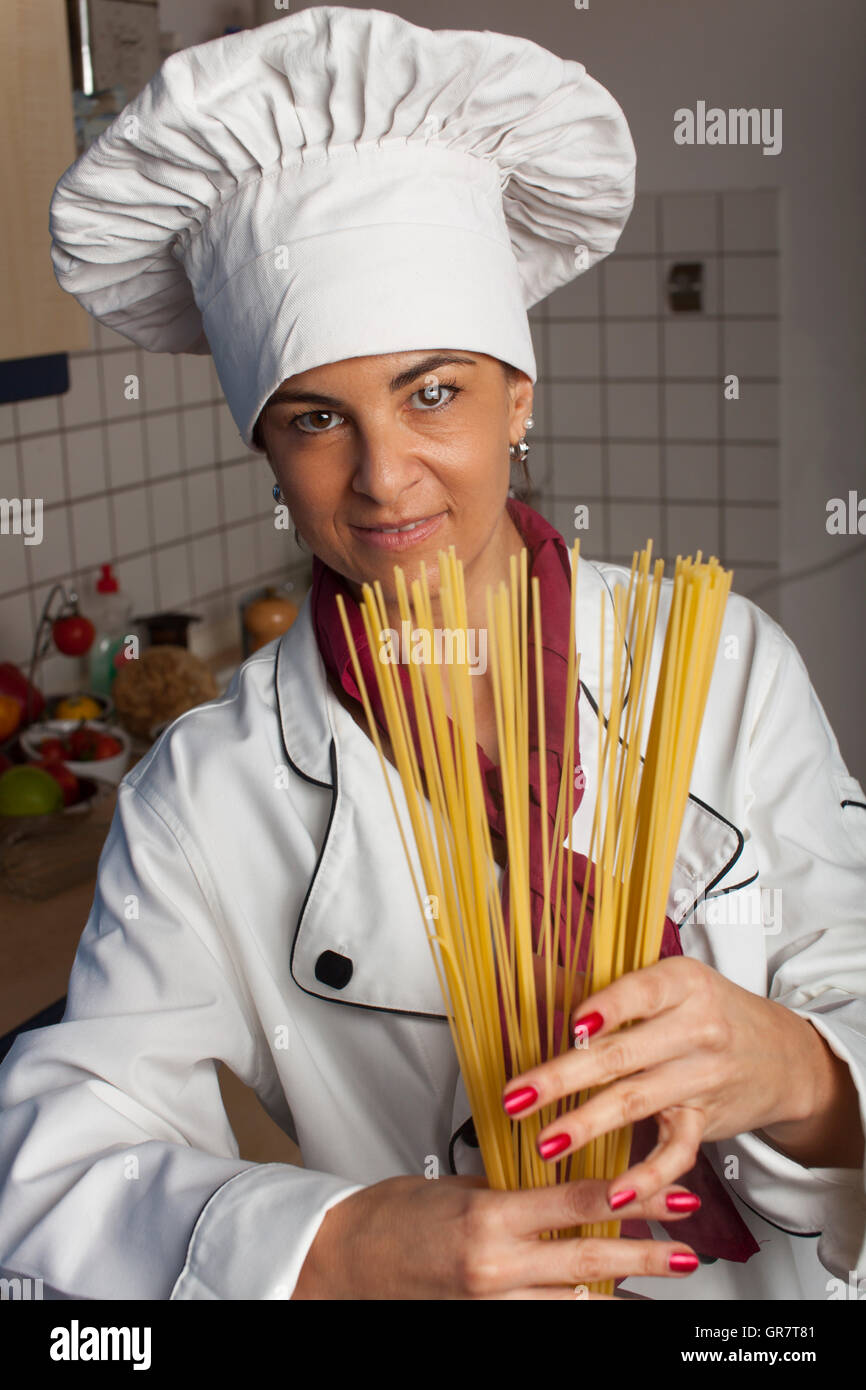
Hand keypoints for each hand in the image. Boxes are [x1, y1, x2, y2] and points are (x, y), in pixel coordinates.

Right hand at [291, 1173, 703, 1298]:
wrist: (339, 1261)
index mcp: (487, 1219)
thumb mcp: (452, 1188)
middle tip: (686, 1251)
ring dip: (620, 1287)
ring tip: (659, 1275)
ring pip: (573, 1299)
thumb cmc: (385, 1218)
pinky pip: (543, 1315)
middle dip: (644, 1255)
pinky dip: (575, 1306)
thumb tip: (549, 1183)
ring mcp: (491, 1302)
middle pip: (587, 1261)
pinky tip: (601, 1300)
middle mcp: (494, 1268)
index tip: (666, 1191)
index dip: (627, 1198)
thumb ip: (506, 1188)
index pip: (573, 1204)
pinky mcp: (485, 1320)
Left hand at [503, 955, 844, 1207]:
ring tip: (544, 1142)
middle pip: (623, 1054)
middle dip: (565, 1077)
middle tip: (517, 1096)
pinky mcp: (705, 1121)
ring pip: (636, 1102)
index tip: (572, 1024)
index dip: (608, 1009)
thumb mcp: (675, 984)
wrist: (783, 1056)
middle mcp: (696, 1029)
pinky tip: (613, 1193)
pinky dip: (646, 1176)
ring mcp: (702, 1078)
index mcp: (683, 983)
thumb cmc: (712, 1011)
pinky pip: (674, 1153)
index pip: (642, 994)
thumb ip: (615, 989)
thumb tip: (537, 976)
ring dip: (586, 1125)